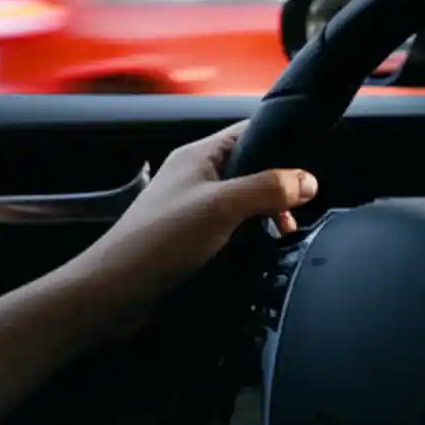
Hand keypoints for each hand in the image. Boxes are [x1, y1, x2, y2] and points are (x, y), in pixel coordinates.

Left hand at [64, 121, 317, 310]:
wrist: (115, 292)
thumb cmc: (160, 240)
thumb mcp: (222, 206)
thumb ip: (268, 188)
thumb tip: (309, 180)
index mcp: (199, 156)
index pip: (249, 132)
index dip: (280, 142)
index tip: (309, 166)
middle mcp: (196, 178)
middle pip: (252, 170)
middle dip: (279, 188)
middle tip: (298, 212)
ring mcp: (193, 210)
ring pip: (245, 204)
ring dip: (266, 218)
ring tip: (283, 236)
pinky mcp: (193, 240)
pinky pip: (233, 231)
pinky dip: (251, 239)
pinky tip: (261, 254)